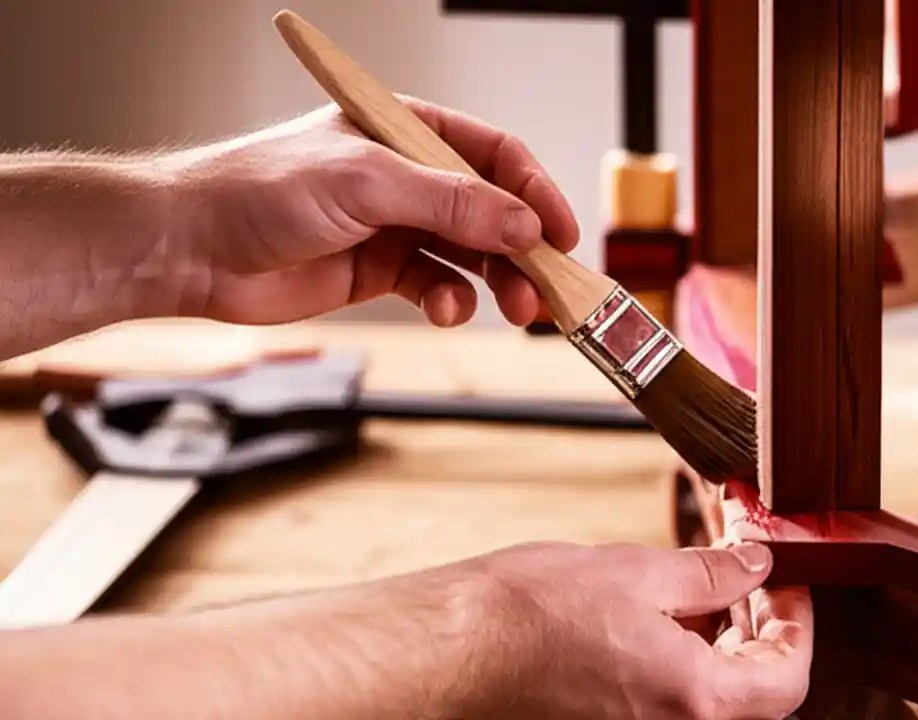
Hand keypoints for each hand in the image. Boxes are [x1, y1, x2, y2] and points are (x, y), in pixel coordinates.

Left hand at [163, 99, 577, 326]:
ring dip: (498, 282)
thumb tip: (523, 224)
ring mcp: (396, 225)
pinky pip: (438, 285)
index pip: (494, 155)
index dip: (534, 192)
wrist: (193, 247)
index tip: (561, 233)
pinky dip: (452, 301)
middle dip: (523, 250)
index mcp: (407, 131)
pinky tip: (446, 310)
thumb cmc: (262, 189)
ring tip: (516, 309)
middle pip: (492, 210)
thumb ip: (450, 203)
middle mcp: (409, 176)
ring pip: (472, 254)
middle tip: (546, 286)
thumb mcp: (367, 184)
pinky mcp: (381, 270)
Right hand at [388, 540, 813, 718]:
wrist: (451, 652)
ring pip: (716, 701)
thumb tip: (756, 562)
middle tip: (748, 575)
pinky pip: (674, 707)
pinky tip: (666, 616)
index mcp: (695, 701)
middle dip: (761, 630)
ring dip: (725, 647)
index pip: (788, 676)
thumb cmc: (530, 614)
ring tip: (703, 586)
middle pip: (758, 695)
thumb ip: (713, 573)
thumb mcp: (639, 572)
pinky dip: (687, 665)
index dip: (795, 620)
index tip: (782, 577)